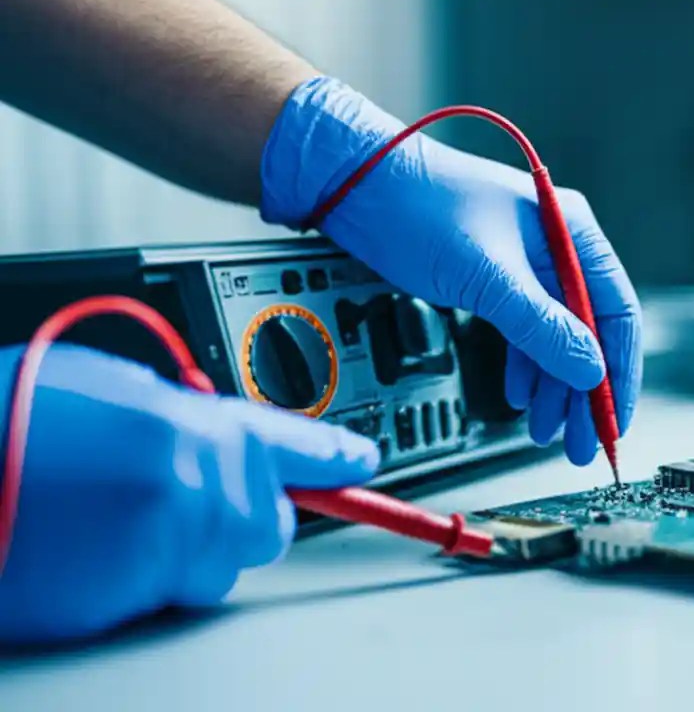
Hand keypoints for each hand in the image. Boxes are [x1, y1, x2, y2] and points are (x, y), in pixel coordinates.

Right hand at [0, 345, 377, 643]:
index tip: (364, 462)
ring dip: (183, 551)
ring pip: (217, 567)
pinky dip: (136, 581)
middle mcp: (196, 487)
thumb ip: (187, 418)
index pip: (298, 443)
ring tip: (110, 519)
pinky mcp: (129, 598)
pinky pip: (163, 598)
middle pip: (267, 525)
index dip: (336, 455)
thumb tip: (222, 442)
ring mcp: (164, 547)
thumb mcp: (115, 388)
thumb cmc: (12, 418)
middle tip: (176, 498)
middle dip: (238, 517)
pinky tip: (89, 548)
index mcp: (197, 425)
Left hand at [260, 77, 641, 464]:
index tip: (612, 419)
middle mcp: (558, 246)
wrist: (355, 184)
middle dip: (585, 390)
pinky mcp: (495, 278)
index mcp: (572, 231)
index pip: (617, 312)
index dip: (618, 371)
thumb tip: (589, 371)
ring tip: (545, 429)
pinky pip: (525, 331)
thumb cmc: (419, 208)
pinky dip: (525, 366)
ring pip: (556, 336)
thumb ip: (542, 328)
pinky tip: (518, 395)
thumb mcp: (488, 278)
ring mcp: (527, 263)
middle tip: (582, 441)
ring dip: (553, 385)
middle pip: (590, 330)